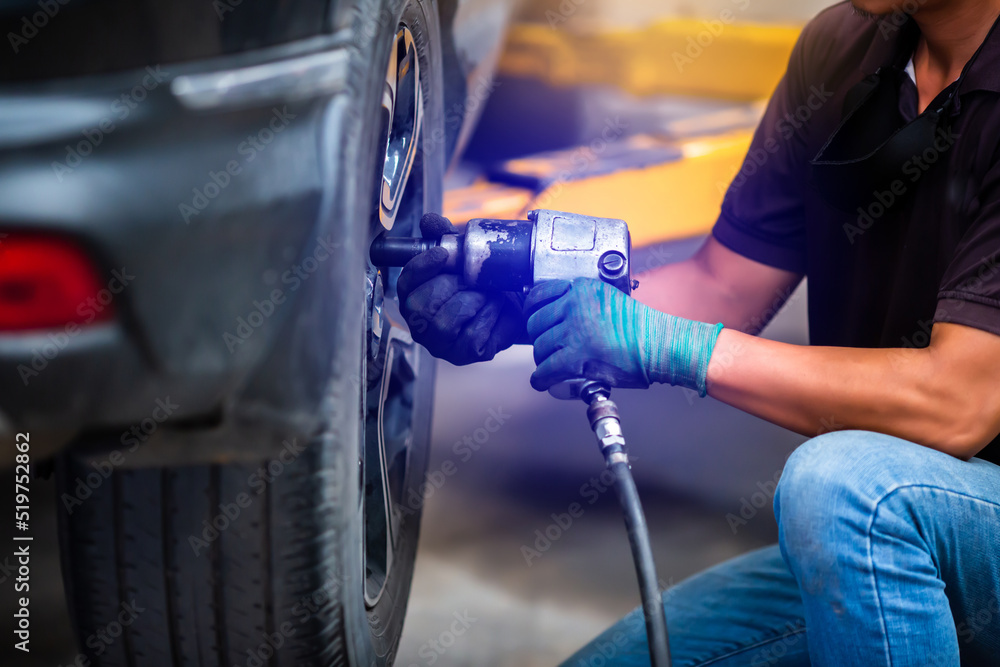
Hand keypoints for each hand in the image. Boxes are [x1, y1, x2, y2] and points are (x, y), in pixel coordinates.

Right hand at [397, 213, 525, 364]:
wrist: (516, 304)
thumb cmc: (484, 283)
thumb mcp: (467, 258)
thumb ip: (447, 239)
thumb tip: (429, 221)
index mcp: (414, 296)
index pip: (406, 282)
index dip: (422, 267)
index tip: (443, 253)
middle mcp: (420, 323)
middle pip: (423, 304)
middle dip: (453, 285)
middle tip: (473, 278)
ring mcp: (440, 343)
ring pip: (447, 321)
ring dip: (474, 300)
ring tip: (488, 293)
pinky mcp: (462, 355)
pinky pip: (472, 335)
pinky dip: (490, 316)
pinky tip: (497, 309)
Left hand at [524, 278, 650, 390]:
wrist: (657, 344)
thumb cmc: (640, 327)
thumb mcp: (609, 299)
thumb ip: (584, 302)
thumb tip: (561, 315)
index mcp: (582, 289)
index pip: (540, 294)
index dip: (532, 311)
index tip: (533, 319)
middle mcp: (574, 306)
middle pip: (536, 323)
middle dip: (538, 338)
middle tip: (546, 347)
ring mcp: (574, 331)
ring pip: (540, 348)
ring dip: (542, 360)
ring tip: (549, 366)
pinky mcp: (576, 356)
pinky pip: (546, 369)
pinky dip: (541, 379)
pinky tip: (543, 381)